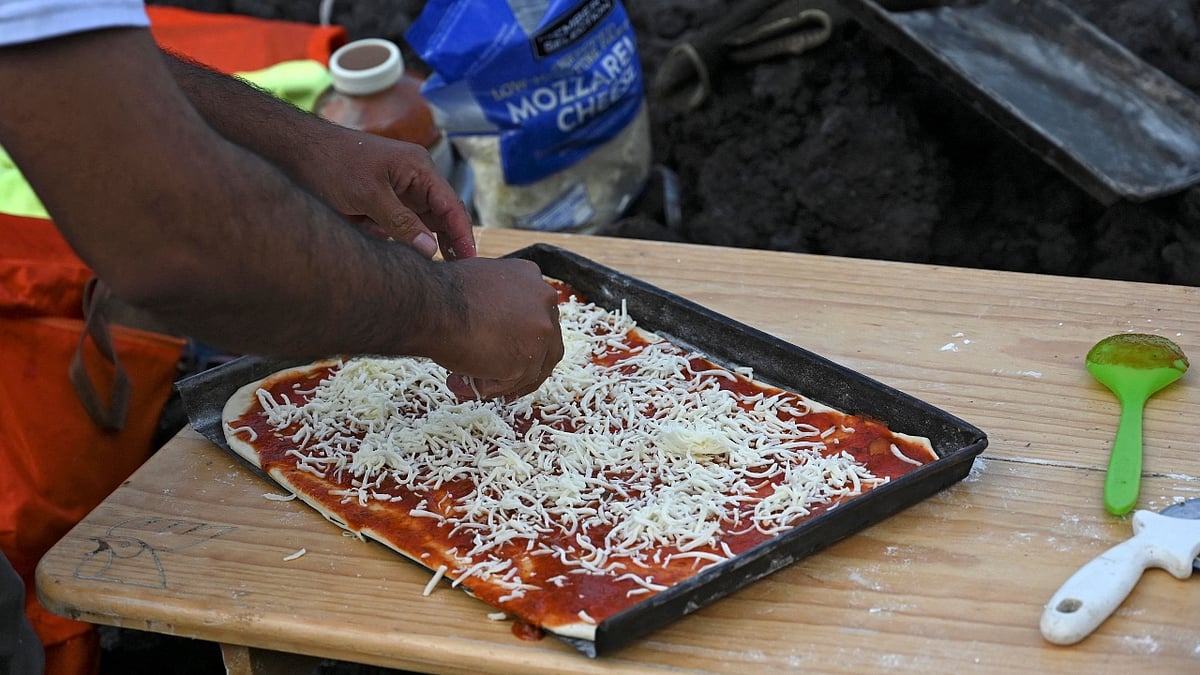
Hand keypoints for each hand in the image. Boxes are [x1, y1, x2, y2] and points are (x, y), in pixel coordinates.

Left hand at [299, 128, 475, 260]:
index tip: (470, 260)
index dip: (463, 234)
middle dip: (447, 242)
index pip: (451, 206)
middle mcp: (412, 177)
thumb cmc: (331, 164)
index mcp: (418, 168)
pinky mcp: (379, 199)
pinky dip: (399, 238)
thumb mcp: (368, 196)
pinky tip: (400, 252)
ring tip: (432, 269)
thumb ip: (401, 223)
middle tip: (454, 272)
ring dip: (422, 242)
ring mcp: (396, 187)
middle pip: (440, 215)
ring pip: (420, 222)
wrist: (293, 151)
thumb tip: (430, 250)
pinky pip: (399, 223)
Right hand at [430, 258, 563, 399]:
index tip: (502, 352)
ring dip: (499, 381)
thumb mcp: (480, 284)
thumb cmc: (443, 294)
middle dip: (519, 366)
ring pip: (529, 370)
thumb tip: (492, 330)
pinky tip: (463, 383)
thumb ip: (497, 304)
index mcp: (533, 278)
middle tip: (490, 376)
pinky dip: (488, 388)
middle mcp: (545, 302)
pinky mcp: (526, 359)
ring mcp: (540, 332)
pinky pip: (510, 384)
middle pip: (544, 346)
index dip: (521, 341)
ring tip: (466, 383)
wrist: (431, 304)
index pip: (538, 318)